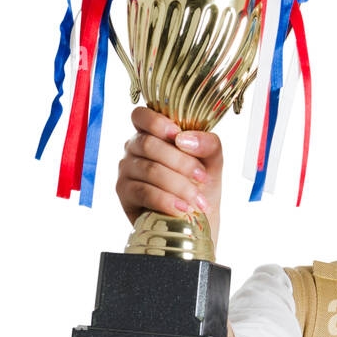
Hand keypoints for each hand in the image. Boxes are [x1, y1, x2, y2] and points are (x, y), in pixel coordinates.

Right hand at [116, 106, 223, 251]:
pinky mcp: (124, 193)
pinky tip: (182, 208)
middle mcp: (134, 147)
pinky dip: (166, 200)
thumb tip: (185, 139)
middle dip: (180, 162)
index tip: (177, 135)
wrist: (196, 220)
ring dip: (179, 185)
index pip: (141, 115)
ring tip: (197, 200)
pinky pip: (144, 192)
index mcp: (152, 132)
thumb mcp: (212, 161)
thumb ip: (208, 144)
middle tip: (202, 178)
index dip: (157, 122)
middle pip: (149, 144)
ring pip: (149, 170)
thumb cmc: (200, 186)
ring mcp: (126, 169)